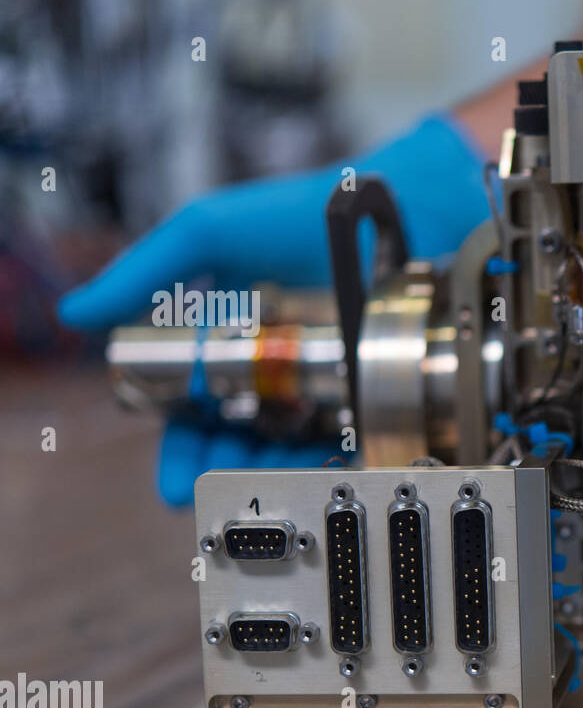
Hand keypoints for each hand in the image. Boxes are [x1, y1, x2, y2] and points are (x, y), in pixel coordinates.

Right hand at [59, 115, 488, 504]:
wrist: (383, 210)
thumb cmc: (296, 214)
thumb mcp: (208, 234)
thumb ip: (143, 273)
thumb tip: (75, 312)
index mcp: (225, 345)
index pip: (194, 412)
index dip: (183, 447)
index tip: (176, 480)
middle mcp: (270, 372)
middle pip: (236, 440)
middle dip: (218, 473)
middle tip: (210, 497)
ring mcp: (319, 385)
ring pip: (285, 448)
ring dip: (265, 474)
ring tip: (257, 488)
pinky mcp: (365, 393)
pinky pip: (342, 442)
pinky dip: (323, 461)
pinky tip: (310, 473)